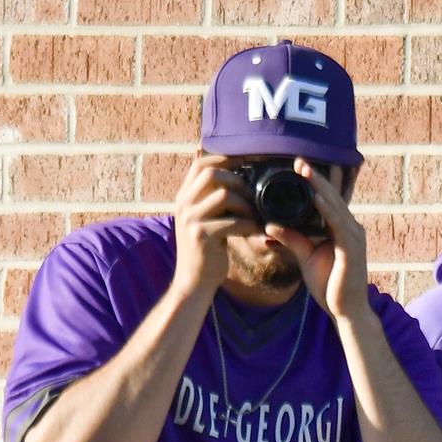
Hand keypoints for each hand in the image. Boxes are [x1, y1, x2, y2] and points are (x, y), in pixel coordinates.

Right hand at [171, 152, 250, 300]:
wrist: (193, 282)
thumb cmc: (206, 250)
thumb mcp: (204, 220)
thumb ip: (212, 200)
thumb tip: (236, 176)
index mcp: (183, 198)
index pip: (200, 164)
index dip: (225, 159)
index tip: (246, 163)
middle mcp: (183, 205)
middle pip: (212, 174)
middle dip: (238, 181)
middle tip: (252, 197)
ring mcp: (191, 220)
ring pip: (224, 195)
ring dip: (246, 204)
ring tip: (254, 217)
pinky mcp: (202, 237)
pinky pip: (233, 222)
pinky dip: (250, 225)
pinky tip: (257, 232)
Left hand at [266, 159, 368, 322]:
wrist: (346, 312)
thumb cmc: (329, 286)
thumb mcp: (305, 257)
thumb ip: (291, 239)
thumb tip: (268, 226)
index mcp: (340, 229)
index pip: (326, 201)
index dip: (313, 183)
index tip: (296, 168)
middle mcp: (350, 229)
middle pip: (331, 198)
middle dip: (315, 179)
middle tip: (298, 161)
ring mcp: (353, 238)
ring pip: (335, 207)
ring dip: (320, 188)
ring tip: (305, 172)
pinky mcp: (352, 250)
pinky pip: (339, 226)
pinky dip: (328, 211)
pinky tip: (317, 199)